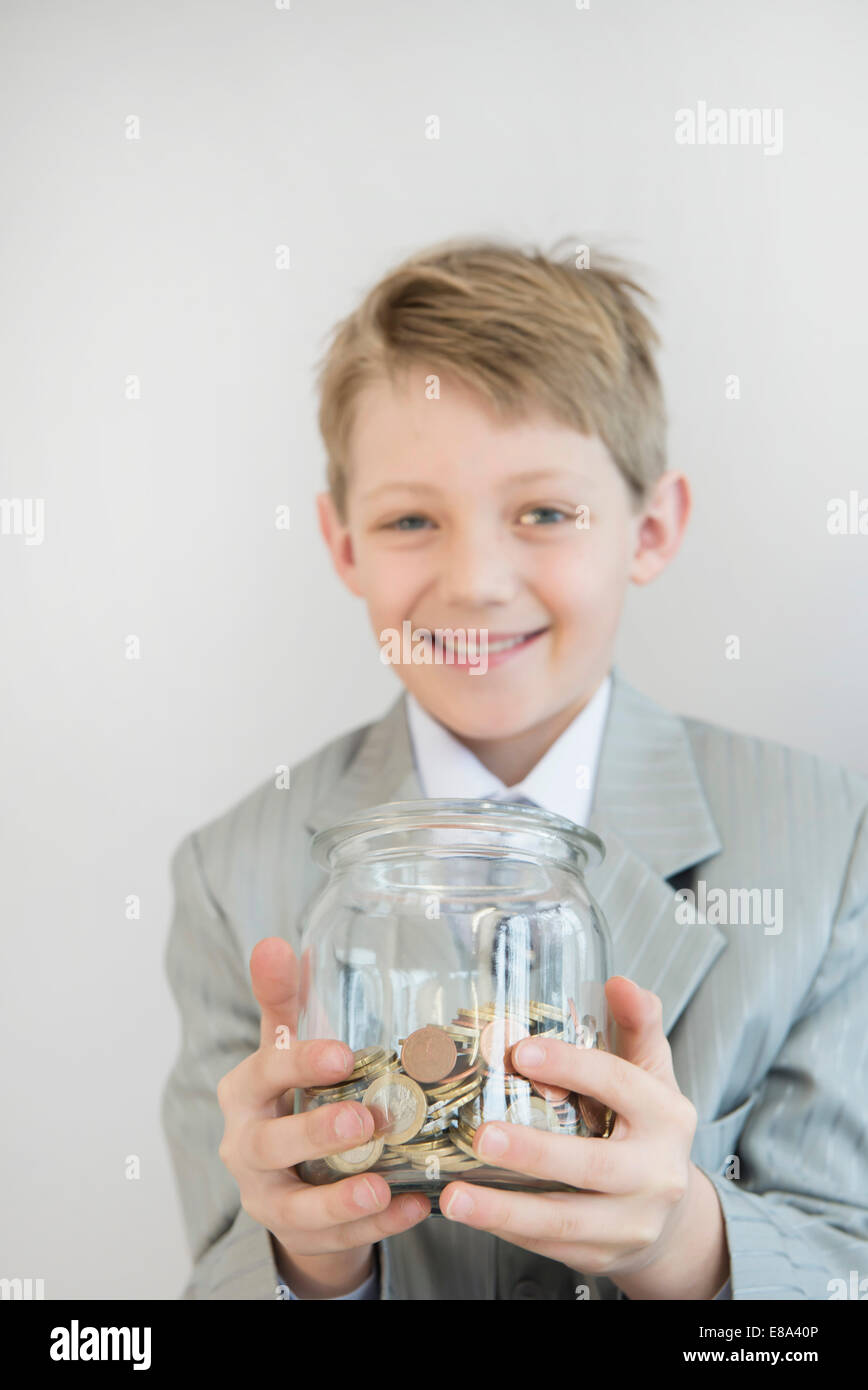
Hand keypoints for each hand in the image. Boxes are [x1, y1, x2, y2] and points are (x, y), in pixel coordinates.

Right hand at [217, 936, 430, 1297]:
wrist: (285, 1178)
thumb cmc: (288, 1097)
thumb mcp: (284, 1048)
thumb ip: (283, 1000)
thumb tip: (276, 943)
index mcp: (243, 1093)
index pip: (264, 1073)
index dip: (300, 1064)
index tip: (343, 1053)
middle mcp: (245, 1147)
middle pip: (271, 1143)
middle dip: (316, 1133)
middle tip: (365, 1119)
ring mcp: (268, 1198)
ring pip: (295, 1206)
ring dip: (340, 1199)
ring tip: (380, 1186)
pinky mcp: (297, 1236)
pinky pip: (335, 1238)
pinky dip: (375, 1228)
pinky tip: (413, 1207)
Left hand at [438, 976, 729, 1299]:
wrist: (672, 1216)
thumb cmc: (646, 1128)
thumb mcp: (650, 1072)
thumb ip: (636, 1024)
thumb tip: (620, 982)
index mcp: (667, 1116)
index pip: (621, 1085)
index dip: (572, 1066)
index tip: (520, 1052)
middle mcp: (655, 1173)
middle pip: (594, 1165)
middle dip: (536, 1152)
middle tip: (483, 1136)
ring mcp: (630, 1222)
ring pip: (565, 1220)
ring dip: (505, 1211)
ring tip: (454, 1197)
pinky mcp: (601, 1256)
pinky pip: (549, 1245)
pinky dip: (506, 1229)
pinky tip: (469, 1210)